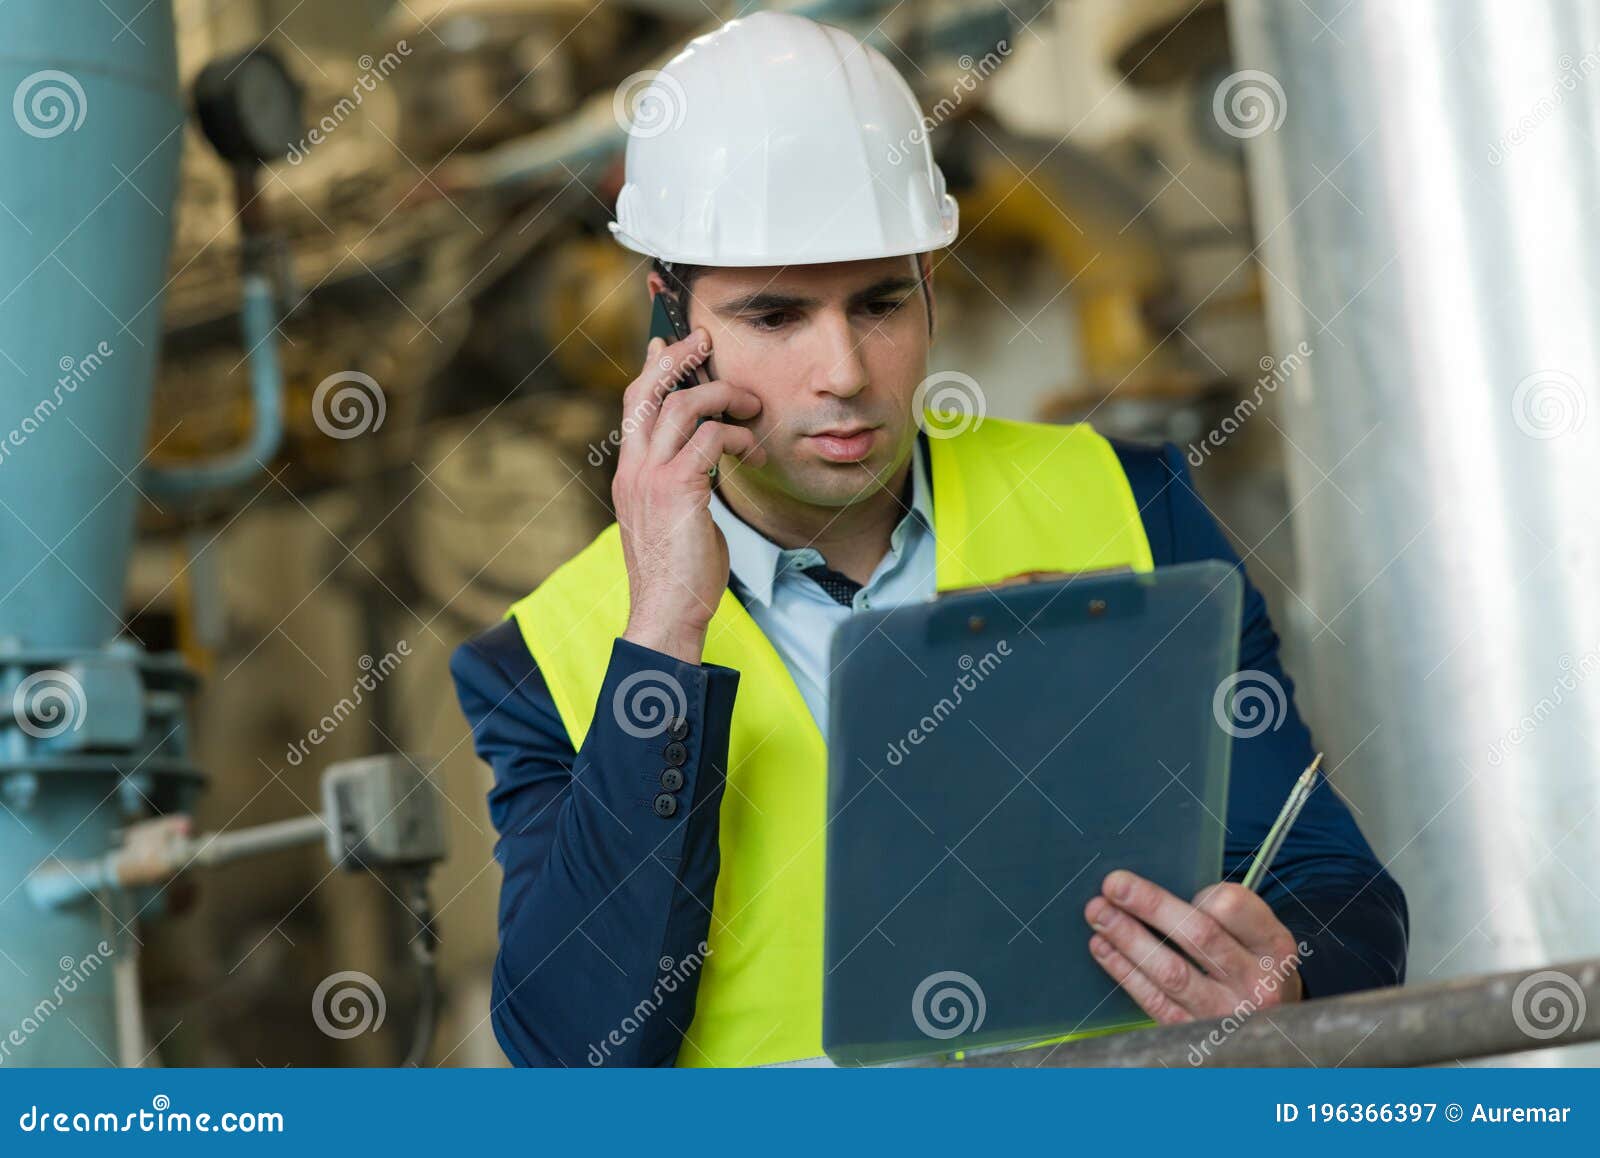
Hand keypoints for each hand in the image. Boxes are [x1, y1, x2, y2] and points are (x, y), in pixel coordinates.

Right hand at [613, 328, 763, 663]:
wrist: (667, 614)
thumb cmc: (678, 576)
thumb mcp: (673, 521)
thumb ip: (680, 487)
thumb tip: (704, 466)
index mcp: (630, 475)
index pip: (634, 407)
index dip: (651, 370)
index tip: (668, 345)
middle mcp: (634, 470)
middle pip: (648, 391)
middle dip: (679, 358)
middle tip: (704, 339)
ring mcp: (652, 478)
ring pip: (683, 406)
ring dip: (723, 396)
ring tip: (751, 407)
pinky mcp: (678, 490)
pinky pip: (711, 439)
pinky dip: (737, 437)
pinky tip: (753, 454)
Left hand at [1084, 870, 1304, 1022]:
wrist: (1272, 1025)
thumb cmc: (1250, 963)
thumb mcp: (1255, 934)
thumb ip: (1221, 912)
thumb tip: (1152, 890)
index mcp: (1274, 947)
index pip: (1232, 908)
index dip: (1196, 891)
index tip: (1171, 879)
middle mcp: (1258, 984)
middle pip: (1199, 936)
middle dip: (1151, 906)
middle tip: (1113, 885)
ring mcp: (1227, 1015)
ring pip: (1171, 972)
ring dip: (1128, 938)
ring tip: (1099, 913)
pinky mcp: (1197, 1034)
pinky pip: (1155, 1001)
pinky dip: (1125, 971)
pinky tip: (1103, 948)